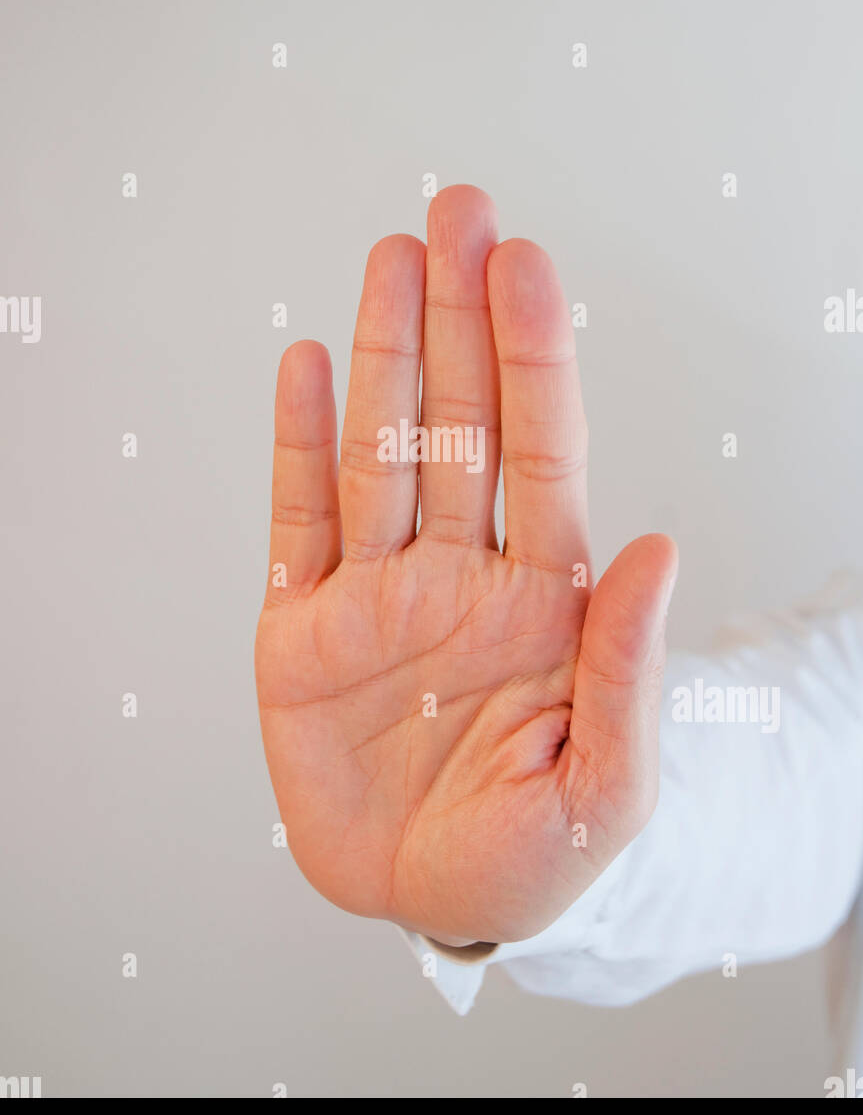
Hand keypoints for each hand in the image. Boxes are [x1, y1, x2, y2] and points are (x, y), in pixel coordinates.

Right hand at [255, 186, 676, 945]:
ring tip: (392, 259)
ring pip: (381, 451)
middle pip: (459, 422)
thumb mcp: (606, 784)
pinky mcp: (302, 631)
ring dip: (384, 353)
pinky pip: (300, 522)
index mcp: (540, 598)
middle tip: (461, 213)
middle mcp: (459, 573)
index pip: (541, 451)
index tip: (527, 268)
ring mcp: (378, 595)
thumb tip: (658, 549)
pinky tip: (311, 368)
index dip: (532, 358)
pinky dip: (300, 445)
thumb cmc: (531, 852)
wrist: (428, 901)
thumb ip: (626, 668)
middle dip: (460, 318)